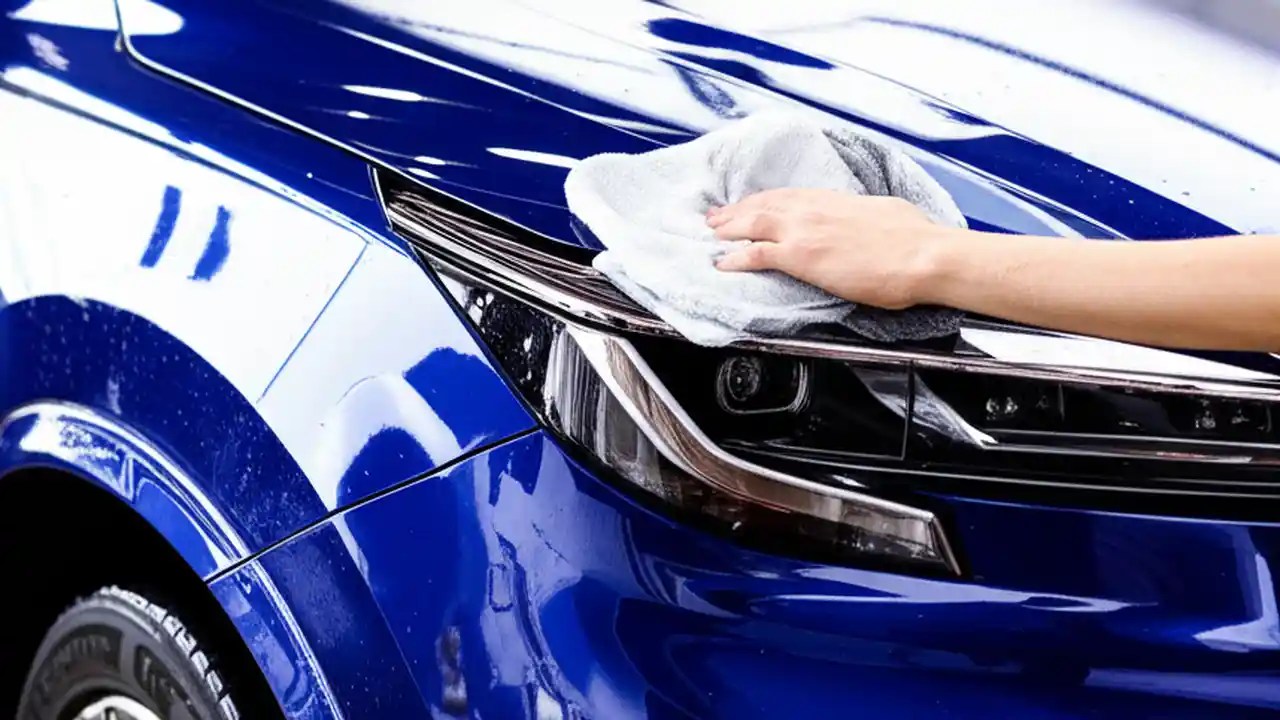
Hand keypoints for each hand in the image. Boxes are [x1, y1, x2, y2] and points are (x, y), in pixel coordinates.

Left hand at [708, 188, 957, 308]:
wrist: (922, 254)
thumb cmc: (915, 239)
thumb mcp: (886, 215)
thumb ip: (865, 217)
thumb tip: (868, 224)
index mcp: (835, 199)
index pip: (790, 195)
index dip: (766, 199)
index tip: (751, 202)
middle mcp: (815, 209)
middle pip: (765, 205)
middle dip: (738, 210)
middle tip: (717, 215)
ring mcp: (805, 230)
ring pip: (754, 223)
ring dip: (730, 228)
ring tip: (712, 233)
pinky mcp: (801, 255)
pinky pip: (757, 254)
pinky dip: (735, 257)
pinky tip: (722, 262)